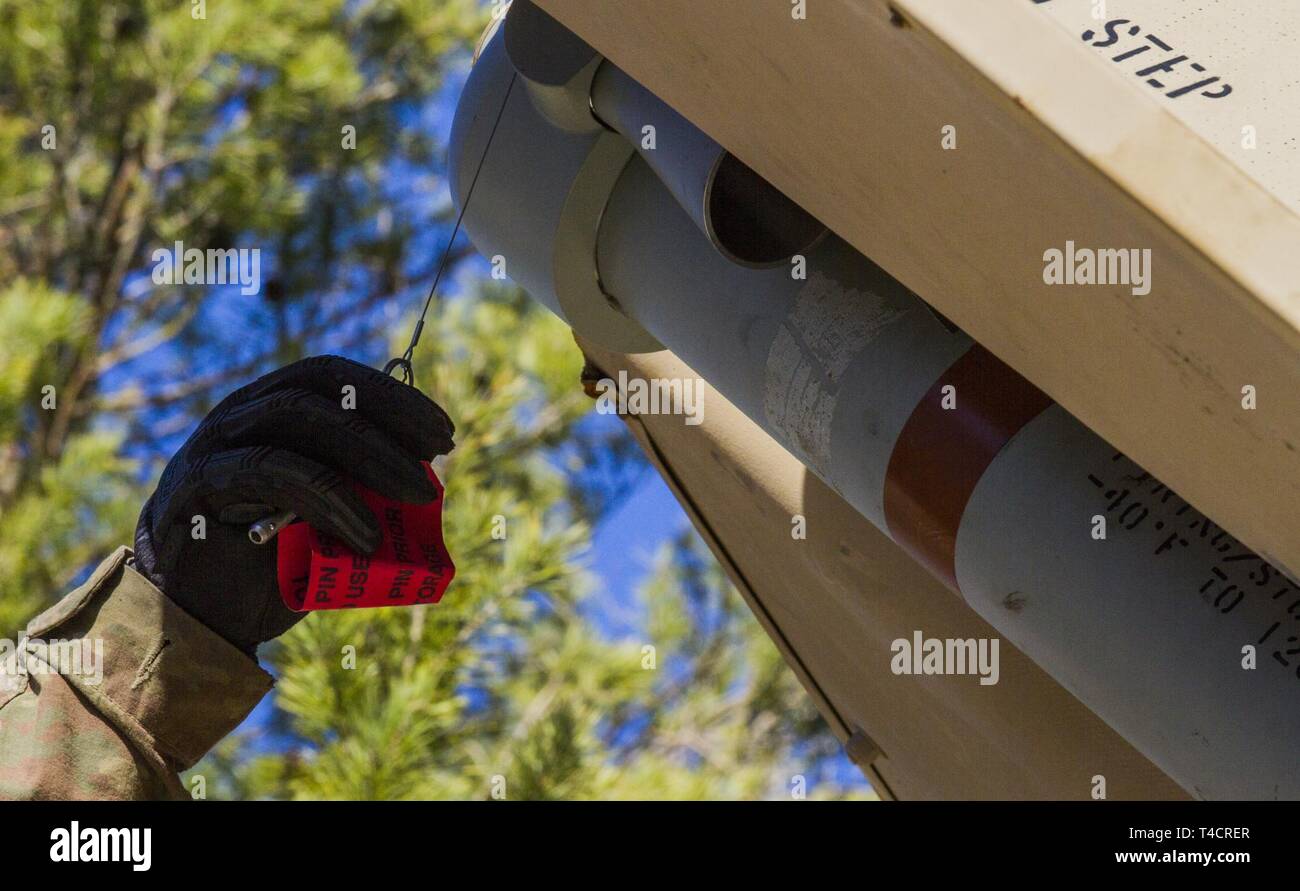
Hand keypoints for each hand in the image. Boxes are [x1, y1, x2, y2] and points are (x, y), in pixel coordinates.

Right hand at [133, 355, 453, 655]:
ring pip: (299, 419)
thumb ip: (362, 489)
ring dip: (370, 454)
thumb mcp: (330, 520)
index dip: (393, 396)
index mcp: (269, 411)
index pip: (333, 377)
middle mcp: (238, 415)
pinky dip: (330, 498)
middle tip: (440, 457)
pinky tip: (367, 534)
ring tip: (418, 497)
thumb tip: (428, 474)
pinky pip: (274, 472)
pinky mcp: (198, 484)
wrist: (202, 623)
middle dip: (390, 418)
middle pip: (320, 390)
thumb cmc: (271, 568)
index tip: (443, 432)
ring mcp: (213, 444)